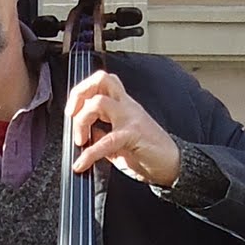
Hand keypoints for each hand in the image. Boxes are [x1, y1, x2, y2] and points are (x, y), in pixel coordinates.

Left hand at [66, 69, 181, 187]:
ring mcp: (131, 118)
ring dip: (82, 121)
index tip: (71, 113)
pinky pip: (107, 140)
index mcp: (123, 105)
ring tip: (80, 142)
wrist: (173, 165)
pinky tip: (82, 164)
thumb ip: (102, 135)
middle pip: (101, 79)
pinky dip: (89, 154)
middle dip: (79, 93)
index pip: (101, 82)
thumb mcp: (118, 142)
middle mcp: (127, 106)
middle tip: (71, 116)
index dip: (82, 92)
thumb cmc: (149, 153)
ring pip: (99, 101)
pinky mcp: (133, 135)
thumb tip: (85, 136)